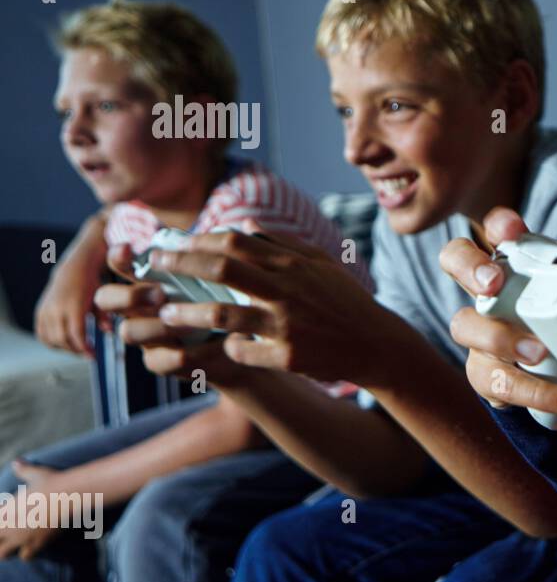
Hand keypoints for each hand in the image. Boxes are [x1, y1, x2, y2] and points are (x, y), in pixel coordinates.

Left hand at [0, 460, 63, 560]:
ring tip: (18, 542)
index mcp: (5, 511)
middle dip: (0, 538)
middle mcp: (9, 527)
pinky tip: (35, 545)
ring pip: (3, 554)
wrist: (69, 495)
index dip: (0, 521)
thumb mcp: (35, 474)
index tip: (8, 518)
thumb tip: (17, 462)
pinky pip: (26, 557)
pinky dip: (28, 553)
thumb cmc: (52, 482)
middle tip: (10, 532)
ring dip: (9, 549)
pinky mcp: (37, 544)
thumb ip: (23, 470)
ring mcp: (21, 538)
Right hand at [35, 260, 104, 357]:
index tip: (93, 357)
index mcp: (74, 305)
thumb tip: (110, 332)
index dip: (84, 348)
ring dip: (64, 348)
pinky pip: (42, 334)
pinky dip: (51, 342)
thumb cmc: (92, 286)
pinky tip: (65, 344)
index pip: (76, 334)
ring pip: (51, 339)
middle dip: (76, 351)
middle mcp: (56, 308)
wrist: (73, 270)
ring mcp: (46, 310)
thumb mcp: (102, 299)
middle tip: (88, 354)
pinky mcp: (40, 312)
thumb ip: (104, 316)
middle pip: (62, 339)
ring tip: (79, 349)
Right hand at [95, 244, 250, 386]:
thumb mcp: (237, 278)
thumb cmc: (238, 303)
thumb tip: (249, 220)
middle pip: (106, 299)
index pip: (122, 265)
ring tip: (191, 322)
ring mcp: (149, 337)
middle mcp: (142, 307)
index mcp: (153, 279)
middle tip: (161, 294)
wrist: (254, 345)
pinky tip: (217, 345)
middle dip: (127, 296)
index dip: (119, 258)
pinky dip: (190, 353)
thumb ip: (236, 255)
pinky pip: (163, 360)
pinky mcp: (164, 363)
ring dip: (157, 326)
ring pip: (129, 331)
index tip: (128, 248)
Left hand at [136, 224, 399, 385]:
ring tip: (165, 315)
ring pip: (221, 313)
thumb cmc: (347, 302)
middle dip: (181, 264)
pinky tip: (218, 348)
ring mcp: (286, 323)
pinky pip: (242, 351)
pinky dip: (227, 348)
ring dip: (187, 313)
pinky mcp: (287, 356)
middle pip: (221, 268)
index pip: (235, 241)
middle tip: (153, 266)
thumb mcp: (323, 265)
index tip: (177, 245)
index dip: (200, 241)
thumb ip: (285, 245)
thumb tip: (247, 225)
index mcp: (293, 264)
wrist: (377, 345)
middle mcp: (287, 289)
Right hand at [438, 207, 556, 416]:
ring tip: (539, 353)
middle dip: (470, 268)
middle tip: (494, 284)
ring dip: (501, 338)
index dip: (497, 225)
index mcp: (509, 262)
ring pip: (465, 326)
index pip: (490, 229)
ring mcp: (478, 331)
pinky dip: (536, 392)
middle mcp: (484, 291)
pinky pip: (498, 382)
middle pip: (453, 260)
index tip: (513, 231)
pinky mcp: (485, 374)